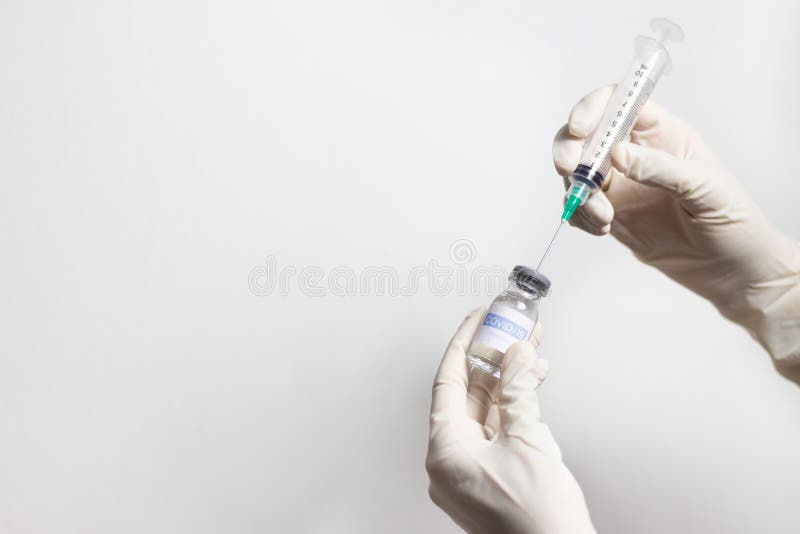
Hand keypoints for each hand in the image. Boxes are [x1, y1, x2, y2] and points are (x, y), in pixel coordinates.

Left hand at [425, 309, 595, 533]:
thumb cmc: (537, 521)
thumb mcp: (528, 439)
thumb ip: (519, 389)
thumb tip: (516, 354)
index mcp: (445, 453)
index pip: (448, 382)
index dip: (464, 344)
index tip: (478, 318)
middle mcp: (451, 462)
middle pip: (468, 394)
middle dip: (493, 359)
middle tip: (508, 329)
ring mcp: (470, 472)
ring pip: (485, 411)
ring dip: (508, 380)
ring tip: (529, 351)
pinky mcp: (490, 477)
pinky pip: (497, 431)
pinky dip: (514, 406)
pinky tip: (531, 384)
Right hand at [552, 86, 799, 381]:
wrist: (731, 271)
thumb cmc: (732, 222)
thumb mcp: (704, 188)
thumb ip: (660, 168)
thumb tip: (618, 154)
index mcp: (662, 134)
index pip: (619, 103)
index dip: (594, 108)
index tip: (581, 128)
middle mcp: (635, 155)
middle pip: (585, 136)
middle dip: (570, 150)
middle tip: (572, 170)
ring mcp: (620, 185)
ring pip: (577, 174)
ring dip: (579, 192)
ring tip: (604, 216)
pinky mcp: (611, 214)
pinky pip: (579, 207)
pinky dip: (580, 216)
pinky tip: (603, 228)